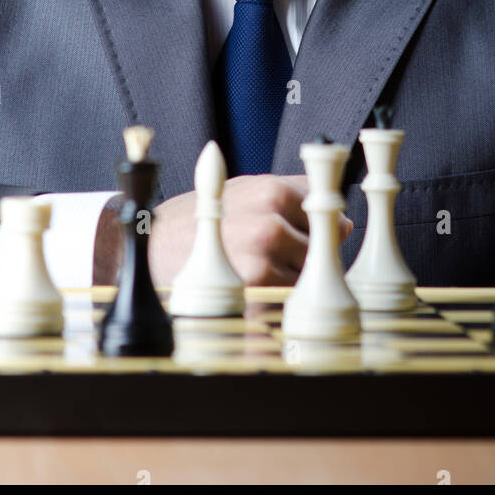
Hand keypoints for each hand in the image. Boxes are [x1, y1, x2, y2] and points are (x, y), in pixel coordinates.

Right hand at [148, 174, 352, 286]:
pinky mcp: (252, 297)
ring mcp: (263, 262)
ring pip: (307, 279)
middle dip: (306, 258)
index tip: (301, 239)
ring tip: (256, 275)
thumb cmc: (200, 219)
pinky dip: (277, 306)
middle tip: (270, 259)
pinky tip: (253, 294)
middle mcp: (271, 224)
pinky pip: (286, 305)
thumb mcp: (246, 189)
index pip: (328, 217)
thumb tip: (347, 221)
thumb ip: (297, 196)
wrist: (147, 247)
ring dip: (292, 283)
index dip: (317, 231)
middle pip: (323, 250)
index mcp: (273, 192)